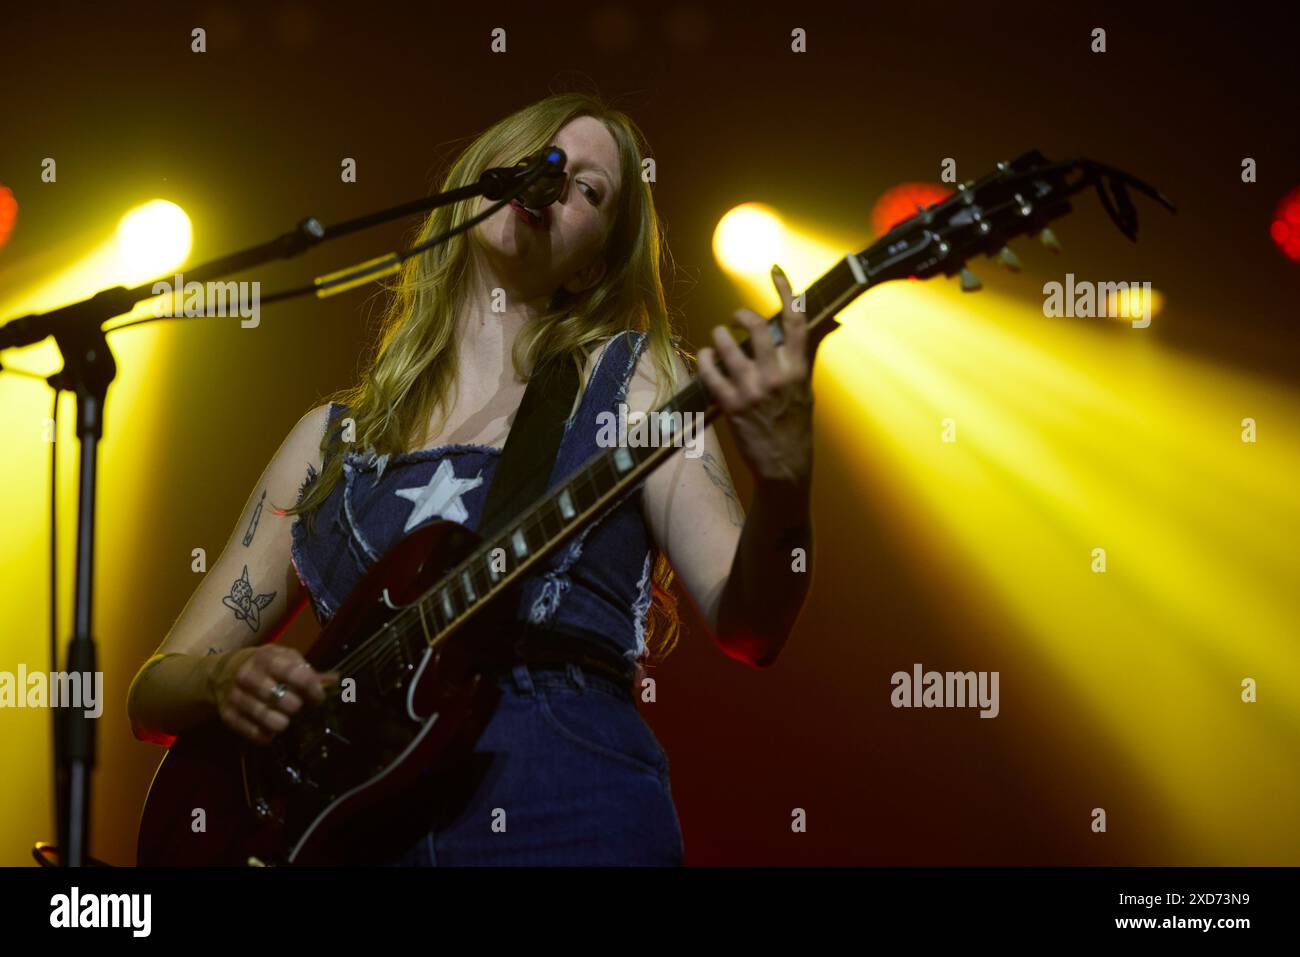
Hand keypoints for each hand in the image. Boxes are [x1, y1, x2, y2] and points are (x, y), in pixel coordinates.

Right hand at [208, 645, 337, 744]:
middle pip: (282, 699)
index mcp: (266, 658)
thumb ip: (307, 670)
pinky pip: (253, 733)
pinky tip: (271, 730)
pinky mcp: (228, 716)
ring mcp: (236, 697)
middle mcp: (248, 676)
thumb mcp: (282, 659)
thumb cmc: (262, 665)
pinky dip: (267, 735)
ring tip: (286, 719)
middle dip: (296, 706)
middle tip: (298, 707)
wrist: (220, 673)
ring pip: (268, 718)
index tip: (318, 698)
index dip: (311, 688)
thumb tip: (335, 680)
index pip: (294, 674)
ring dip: (283, 722)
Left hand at [697, 263, 813, 485]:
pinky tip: (706, 357)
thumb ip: (806, 357)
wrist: (784, 466)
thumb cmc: (796, 426)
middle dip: (741, 316)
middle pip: (755, 328)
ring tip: (718, 338)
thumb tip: (824, 327)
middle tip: (735, 317)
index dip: (785, 291)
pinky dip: (705, 360)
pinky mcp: (732, 406)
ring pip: (728, 347)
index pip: (795, 320)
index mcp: (798, 369)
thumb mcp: (807, 390)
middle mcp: (776, 376)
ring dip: (719, 337)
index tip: (775, 271)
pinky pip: (711, 373)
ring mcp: (752, 390)